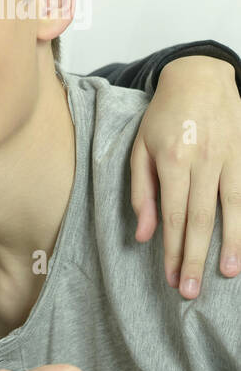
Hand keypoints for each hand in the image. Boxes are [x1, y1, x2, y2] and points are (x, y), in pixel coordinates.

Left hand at [130, 55, 240, 296]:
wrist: (200, 79)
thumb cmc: (163, 117)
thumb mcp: (139, 149)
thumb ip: (141, 192)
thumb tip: (143, 235)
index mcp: (172, 161)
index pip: (172, 216)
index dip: (172, 249)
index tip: (171, 277)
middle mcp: (204, 162)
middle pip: (200, 219)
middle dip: (196, 258)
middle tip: (191, 291)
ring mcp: (229, 159)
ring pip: (231, 209)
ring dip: (230, 244)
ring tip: (228, 275)